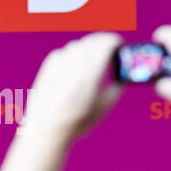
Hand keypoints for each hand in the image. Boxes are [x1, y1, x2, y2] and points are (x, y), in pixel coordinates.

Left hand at [19, 32, 123, 146]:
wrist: (47, 129)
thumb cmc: (78, 120)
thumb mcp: (105, 106)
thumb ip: (117, 86)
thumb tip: (123, 72)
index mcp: (89, 74)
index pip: (105, 44)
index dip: (115, 41)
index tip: (120, 44)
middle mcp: (73, 65)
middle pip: (93, 41)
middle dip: (104, 41)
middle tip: (111, 48)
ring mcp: (58, 64)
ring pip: (78, 45)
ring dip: (89, 47)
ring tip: (96, 58)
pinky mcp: (48, 66)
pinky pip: (65, 52)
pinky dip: (74, 54)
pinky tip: (77, 65)